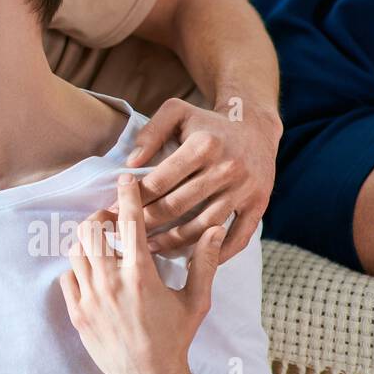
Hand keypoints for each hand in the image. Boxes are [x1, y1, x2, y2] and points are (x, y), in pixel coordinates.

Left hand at [60, 173, 225, 373]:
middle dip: (100, 219)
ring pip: (75, 251)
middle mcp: (111, 282)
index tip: (125, 181)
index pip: (130, 223)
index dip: (127, 196)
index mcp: (140, 275)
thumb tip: (214, 229)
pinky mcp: (77, 313)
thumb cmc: (175, 338)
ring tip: (103, 246)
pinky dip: (77, 269)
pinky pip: (67, 276)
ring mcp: (90, 298)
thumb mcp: (196, 301)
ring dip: (87, 242)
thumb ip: (204, 262)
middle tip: (112, 222)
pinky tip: (93, 273)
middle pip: (91, 230)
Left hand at [123, 97, 280, 262]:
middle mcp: (227, 168)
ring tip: (151, 249)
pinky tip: (192, 260)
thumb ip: (150, 133)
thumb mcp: (177, 112)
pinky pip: (238, 237)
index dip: (134, 198)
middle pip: (178, 205)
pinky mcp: (259, 204)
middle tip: (126, 235)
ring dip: (175, 242)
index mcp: (204, 145)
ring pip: (204, 226)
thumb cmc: (207, 122)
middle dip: (148, 223)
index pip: (161, 180)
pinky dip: (216, 253)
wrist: (255, 127)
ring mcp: (245, 189)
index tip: (114, 211)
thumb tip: (130, 163)